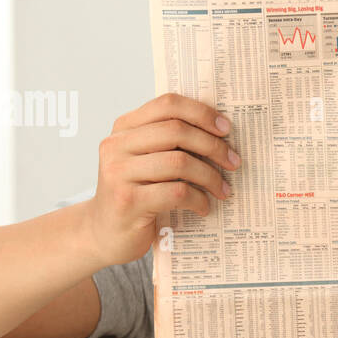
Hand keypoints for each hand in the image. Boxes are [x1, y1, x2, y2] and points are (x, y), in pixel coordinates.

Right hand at [86, 93, 240, 266]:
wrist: (104, 234)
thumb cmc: (135, 195)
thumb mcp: (145, 161)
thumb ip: (169, 143)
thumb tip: (219, 131)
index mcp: (124, 128)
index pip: (168, 104)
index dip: (202, 113)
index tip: (226, 129)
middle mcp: (117, 145)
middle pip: (177, 131)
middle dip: (213, 146)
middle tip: (233, 162)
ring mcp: (119, 173)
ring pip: (179, 162)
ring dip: (210, 176)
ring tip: (223, 189)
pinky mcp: (128, 201)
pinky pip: (176, 192)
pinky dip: (198, 199)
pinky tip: (204, 207)